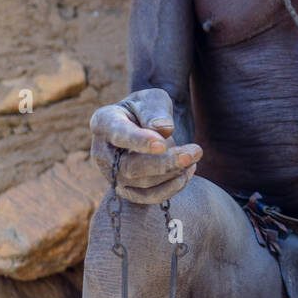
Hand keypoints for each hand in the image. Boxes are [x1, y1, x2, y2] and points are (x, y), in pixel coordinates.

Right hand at [89, 87, 201, 203]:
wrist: (143, 125)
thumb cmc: (146, 109)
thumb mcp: (151, 99)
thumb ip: (155, 111)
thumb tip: (163, 129)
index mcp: (104, 122)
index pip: (118, 135)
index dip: (140, 141)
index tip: (162, 145)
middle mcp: (101, 152)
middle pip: (130, 167)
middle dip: (165, 163)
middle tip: (195, 152)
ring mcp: (112, 174)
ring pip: (142, 184)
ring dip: (174, 173)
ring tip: (195, 153)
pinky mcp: (126, 189)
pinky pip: (148, 197)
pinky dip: (171, 188)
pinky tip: (188, 171)